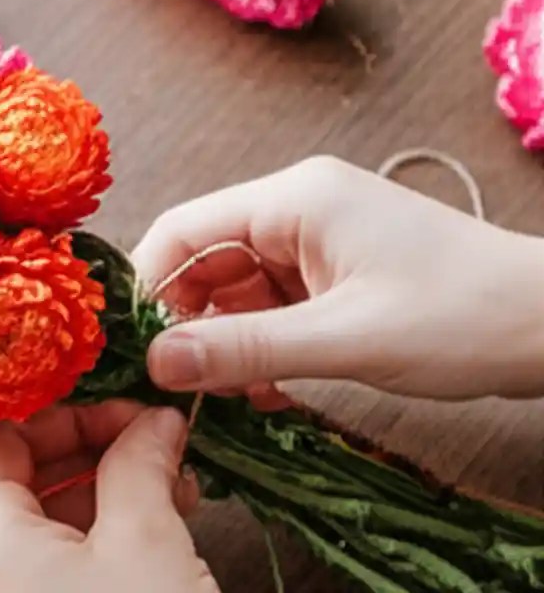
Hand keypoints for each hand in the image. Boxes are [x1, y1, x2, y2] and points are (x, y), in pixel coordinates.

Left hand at [0, 402, 216, 592]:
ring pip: (33, 526)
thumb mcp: (149, 546)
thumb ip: (141, 466)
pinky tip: (151, 533)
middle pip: (13, 478)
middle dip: (91, 448)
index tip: (122, 402)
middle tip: (153, 437)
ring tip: (169, 485)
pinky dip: (91, 543)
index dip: (62, 409)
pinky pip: (41, 569)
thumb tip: (154, 423)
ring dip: (101, 495)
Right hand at [132, 155, 543, 400]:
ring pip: (237, 290)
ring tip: (232, 395)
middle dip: (189, 323)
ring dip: (229, 343)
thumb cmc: (461, 317)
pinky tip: (271, 390)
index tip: (134, 348)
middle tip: (182, 386)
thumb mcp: (345, 339)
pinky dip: (264, 346)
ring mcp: (318, 241)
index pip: (183, 228)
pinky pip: (274, 307)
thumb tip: (154, 361)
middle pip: (205, 261)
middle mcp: (298, 209)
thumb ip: (245, 349)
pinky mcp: (336, 273)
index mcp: (294, 199)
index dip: (147, 285)